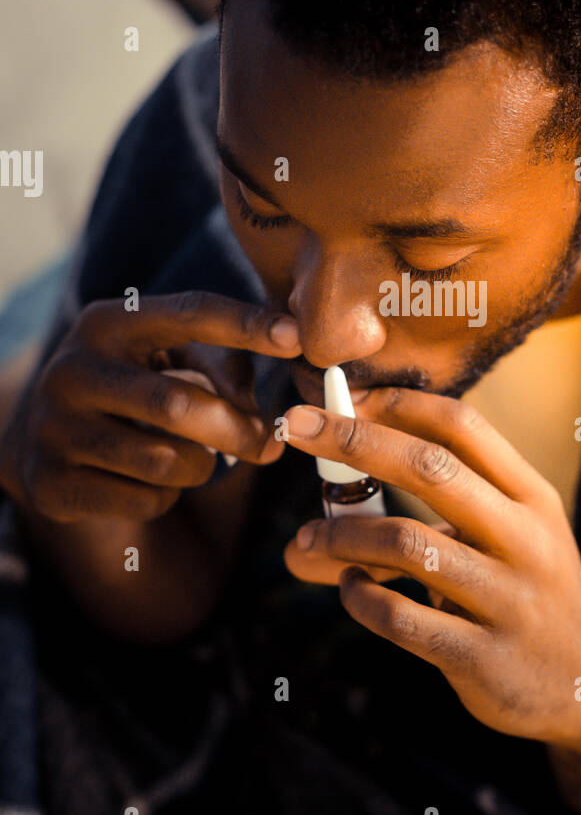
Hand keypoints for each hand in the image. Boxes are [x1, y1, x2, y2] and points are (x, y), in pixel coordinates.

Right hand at [0, 291, 300, 522]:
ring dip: (200, 467)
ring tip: (191, 456)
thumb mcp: (172, 359)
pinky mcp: (53, 483)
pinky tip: (147, 481)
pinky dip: (165, 498)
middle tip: (271, 443)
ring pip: (166, 462)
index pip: (187, 314)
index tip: (296, 338)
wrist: (49, 438)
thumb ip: (224, 370)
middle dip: (237, 430)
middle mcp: (73, 370)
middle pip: (178, 406)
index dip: (245, 325)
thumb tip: (260, 417)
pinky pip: (144, 500)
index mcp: (108, 324)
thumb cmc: (136, 386)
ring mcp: (55, 429)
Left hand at [281, 387, 580, 759]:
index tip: (345, 397)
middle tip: (295, 428)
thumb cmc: (529, 593)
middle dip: (353, 440)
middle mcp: (525, 540)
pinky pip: (401, 620)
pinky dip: (360, 599)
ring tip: (307, 539)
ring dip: (341, 535)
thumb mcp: (515, 535)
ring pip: (406, 544)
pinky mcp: (482, 658)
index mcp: (532, 498)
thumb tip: (341, 483)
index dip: (397, 404)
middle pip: (430, 468)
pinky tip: (351, 589)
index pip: (463, 426)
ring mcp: (507, 600)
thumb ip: (444, 506)